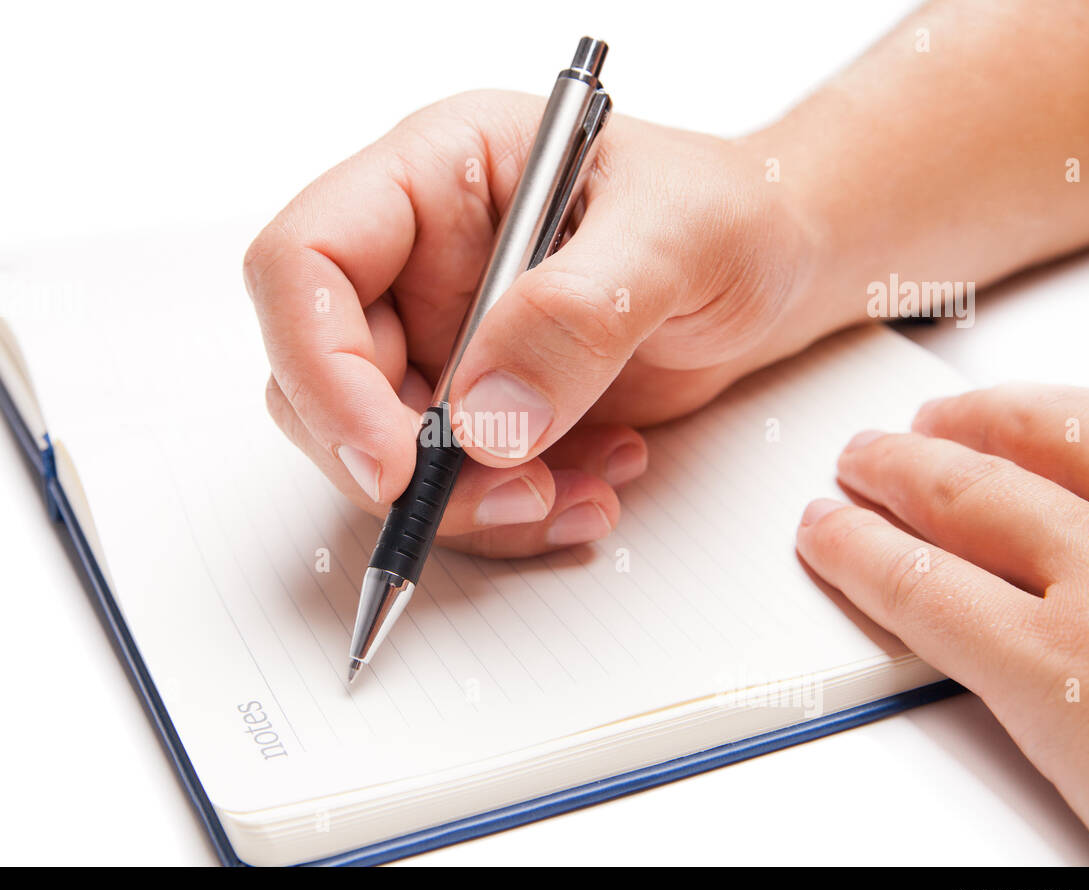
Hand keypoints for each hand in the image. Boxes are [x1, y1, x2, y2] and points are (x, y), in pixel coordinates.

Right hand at [244, 90, 832, 555]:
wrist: (782, 270)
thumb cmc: (739, 212)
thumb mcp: (681, 235)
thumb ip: (582, 311)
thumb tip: (487, 418)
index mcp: (436, 176)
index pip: (306, 260)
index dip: (319, 363)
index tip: (390, 456)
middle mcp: (420, 262)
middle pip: (324, 376)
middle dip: (402, 463)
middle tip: (508, 494)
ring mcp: (447, 341)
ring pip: (382, 451)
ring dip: (468, 502)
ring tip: (576, 491)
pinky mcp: (483, 410)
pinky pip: (453, 487)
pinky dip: (515, 513)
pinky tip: (595, 485)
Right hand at [796, 383, 1088, 859]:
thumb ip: (1032, 719)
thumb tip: (995, 685)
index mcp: (1063, 671)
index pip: (917, 585)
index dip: (854, 549)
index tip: (823, 527)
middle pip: (969, 496)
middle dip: (898, 470)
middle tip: (862, 456)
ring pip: (1063, 435)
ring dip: (990, 418)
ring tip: (949, 416)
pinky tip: (1082, 413)